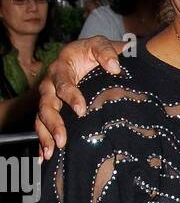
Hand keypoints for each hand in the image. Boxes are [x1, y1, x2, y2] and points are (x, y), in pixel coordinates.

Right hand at [36, 36, 122, 158]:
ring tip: (52, 152)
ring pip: (41, 119)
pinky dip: (42, 142)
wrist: (87, 58)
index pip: (62, 82)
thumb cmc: (93, 53)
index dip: (70, 96)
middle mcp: (50, 84)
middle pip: (46, 105)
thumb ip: (107, 51)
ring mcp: (49, 99)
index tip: (81, 110)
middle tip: (63, 140)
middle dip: (54, 123)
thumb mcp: (100, 44)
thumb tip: (115, 67)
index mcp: (61, 67)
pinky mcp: (51, 111)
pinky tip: (45, 157)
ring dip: (45, 136)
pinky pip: (42, 127)